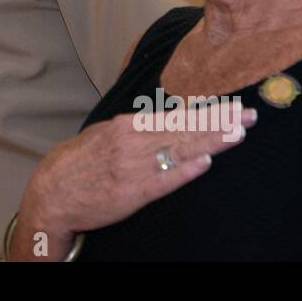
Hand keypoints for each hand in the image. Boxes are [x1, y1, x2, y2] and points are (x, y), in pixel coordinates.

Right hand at [8, 102, 257, 259]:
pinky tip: (204, 163)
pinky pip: (163, 180)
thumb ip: (135, 131)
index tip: (235, 108)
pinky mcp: (132, 193)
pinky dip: (184, 170)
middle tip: (250, 115)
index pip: (177, 117)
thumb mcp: (105, 136)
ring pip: (179, 150)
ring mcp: (133, 167)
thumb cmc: (79, 164)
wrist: (52, 192)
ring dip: (211, 141)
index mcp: (127, 126)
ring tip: (237, 133)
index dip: (209, 113)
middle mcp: (133, 141)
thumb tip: (163, 124)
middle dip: (220, 122)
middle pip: (184, 130)